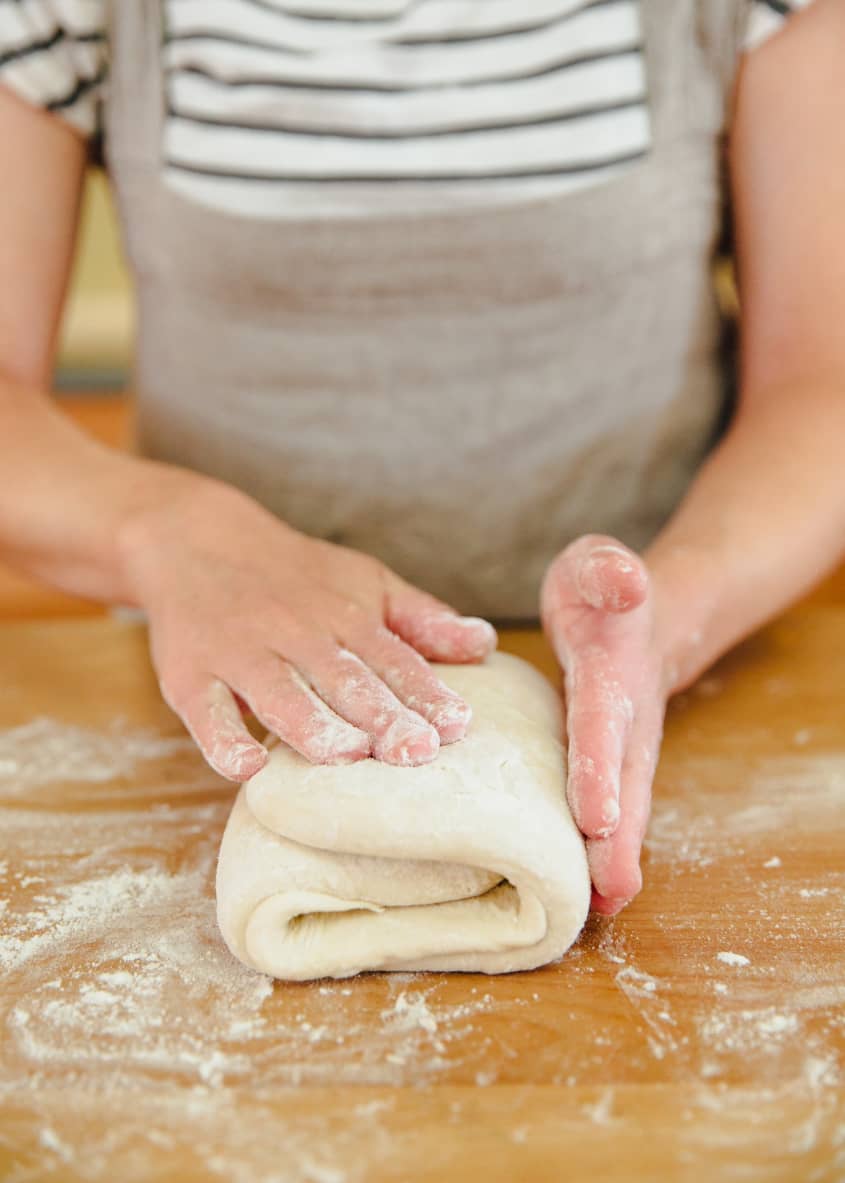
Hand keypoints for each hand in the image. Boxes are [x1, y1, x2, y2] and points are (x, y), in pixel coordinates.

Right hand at [117, 476, 496, 780]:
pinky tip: (246, 768)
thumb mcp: (365, 583)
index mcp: (345, 616)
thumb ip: (422, 619)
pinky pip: (205, 710)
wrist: (196, 539)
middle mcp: (296, 632)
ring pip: (280, 693)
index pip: (392, 659)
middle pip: (342, 680)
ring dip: (312, 725)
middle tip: (416, 752)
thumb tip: (487, 643)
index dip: (424, 693)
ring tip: (346, 755)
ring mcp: (241, 653)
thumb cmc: (297, 575)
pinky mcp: (190, 674)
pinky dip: (222, 738)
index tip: (458, 726)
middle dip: (381, 716)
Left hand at [540, 535, 666, 915]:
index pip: (602, 724)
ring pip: (622, 808)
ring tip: (602, 907)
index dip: (598, 768)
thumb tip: (624, 580)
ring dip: (612, 857)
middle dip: (617, 838)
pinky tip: (592, 895)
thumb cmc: (602, 593)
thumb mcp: (600, 565)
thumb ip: (609, 570)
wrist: (636, 613)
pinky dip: (603, 852)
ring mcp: (621, 746)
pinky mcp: (606, 762)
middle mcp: (623, 720)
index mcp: (612, 675)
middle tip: (607, 891)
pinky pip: (606, 809)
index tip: (595, 815)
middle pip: (625, 784)